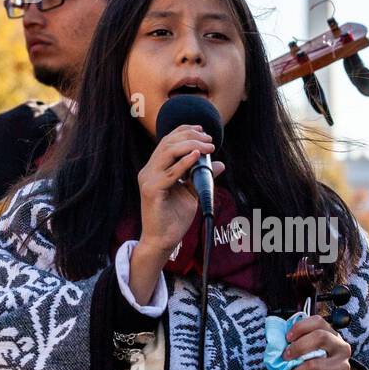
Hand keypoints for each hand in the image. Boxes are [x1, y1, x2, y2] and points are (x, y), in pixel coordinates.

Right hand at [136, 124, 222, 255]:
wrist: (162, 241)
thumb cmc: (174, 218)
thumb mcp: (192, 193)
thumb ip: (202, 177)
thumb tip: (220, 164)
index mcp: (155, 169)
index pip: (166, 141)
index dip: (183, 131)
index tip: (202, 129)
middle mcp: (148, 170)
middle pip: (167, 143)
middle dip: (191, 137)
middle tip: (210, 140)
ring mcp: (148, 179)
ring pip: (167, 152)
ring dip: (190, 145)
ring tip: (208, 146)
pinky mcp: (152, 190)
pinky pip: (170, 173)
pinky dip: (184, 162)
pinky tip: (197, 156)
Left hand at [281, 314, 352, 369]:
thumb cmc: (314, 367)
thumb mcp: (307, 352)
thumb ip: (296, 343)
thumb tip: (277, 342)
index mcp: (331, 335)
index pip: (318, 322)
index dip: (301, 327)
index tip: (287, 337)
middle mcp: (340, 347)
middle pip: (320, 337)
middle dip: (298, 347)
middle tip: (285, 357)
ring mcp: (342, 365)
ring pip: (314, 364)